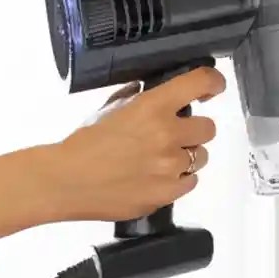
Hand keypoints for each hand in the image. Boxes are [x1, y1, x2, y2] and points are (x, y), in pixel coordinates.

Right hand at [51, 66, 225, 221]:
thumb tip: (147, 91)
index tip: (212, 89)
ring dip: (185, 157)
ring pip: (200, 157)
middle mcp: (168, 135)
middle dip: (192, 130)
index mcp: (153, 107)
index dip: (213, 83)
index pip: (201, 83)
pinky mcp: (167, 194)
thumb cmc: (83, 143)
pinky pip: (189, 182)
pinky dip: (176, 180)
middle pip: (208, 128)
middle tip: (172, 136)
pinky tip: (154, 178)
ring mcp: (170, 168)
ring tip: (158, 161)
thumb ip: (134, 98)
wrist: (66, 181)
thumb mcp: (109, 108)